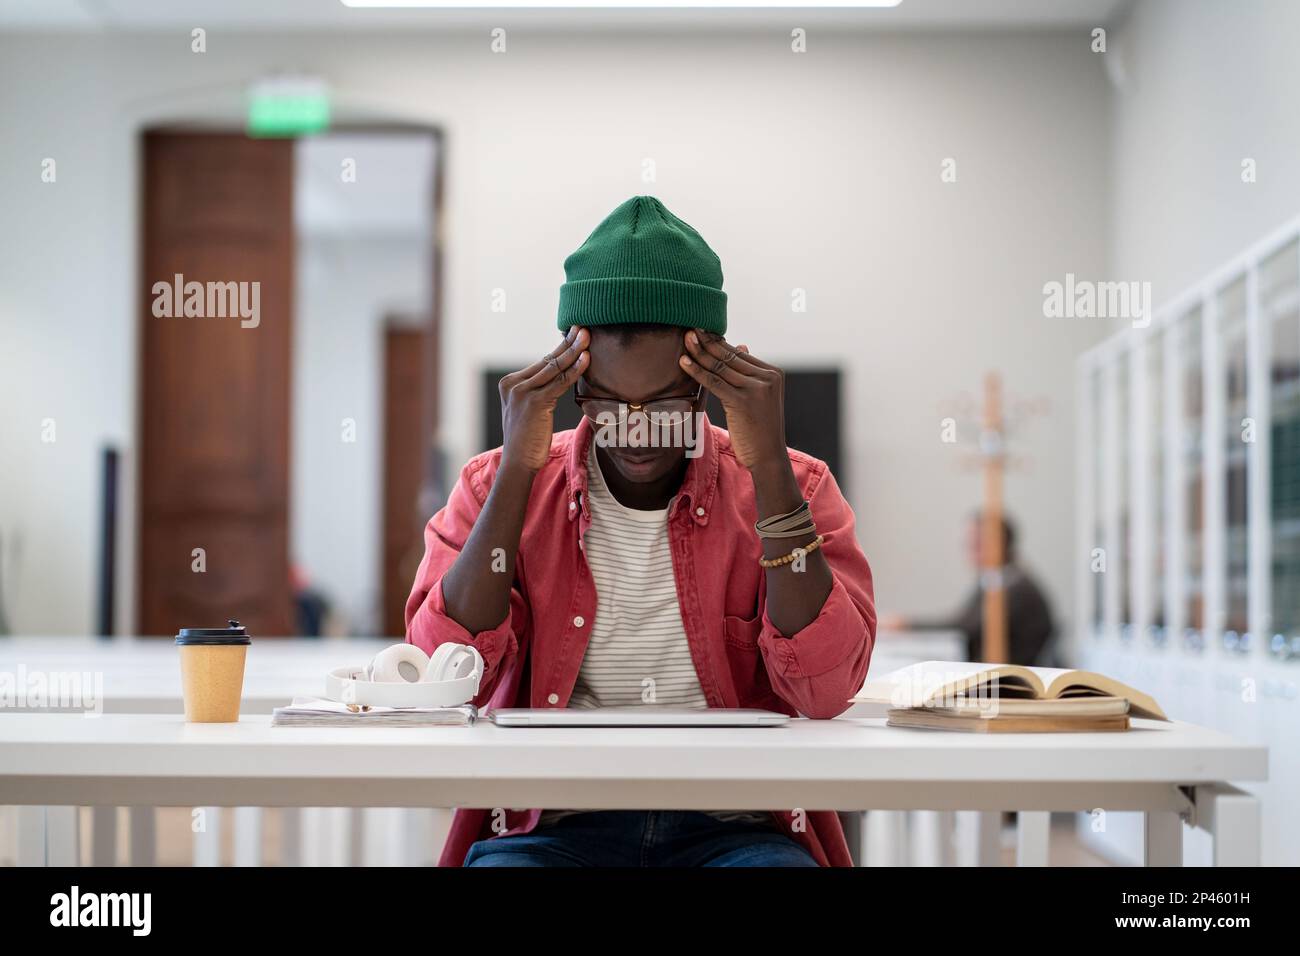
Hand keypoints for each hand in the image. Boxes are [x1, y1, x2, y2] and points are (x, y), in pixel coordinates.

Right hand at [498, 326, 588, 472]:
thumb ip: (540, 391)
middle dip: (568, 343)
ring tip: (587, 337)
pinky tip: (586, 359)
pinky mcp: (534, 403)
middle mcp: (514, 384)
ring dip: (574, 351)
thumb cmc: (528, 439)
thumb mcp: (530, 410)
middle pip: (548, 360)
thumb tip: (561, 375)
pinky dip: (574, 371)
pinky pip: (559, 383)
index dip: (561, 348)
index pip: (542, 362)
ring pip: (554, 368)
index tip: (574, 335)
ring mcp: (522, 393)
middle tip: (583, 328)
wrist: (518, 462)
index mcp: (510, 383)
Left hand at [680, 329, 786, 470]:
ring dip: (699, 352)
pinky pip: (714, 382)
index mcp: (773, 374)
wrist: (768, 457)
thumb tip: (741, 345)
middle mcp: (767, 378)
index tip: (702, 332)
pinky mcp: (742, 401)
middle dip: (708, 342)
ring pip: (721, 367)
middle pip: (730, 357)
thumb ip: (750, 373)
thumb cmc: (760, 429)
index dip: (718, 343)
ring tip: (685, 339)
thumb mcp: (759, 397)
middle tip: (690, 329)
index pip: (739, 354)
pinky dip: (697, 371)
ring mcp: (756, 389)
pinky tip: (683, 362)